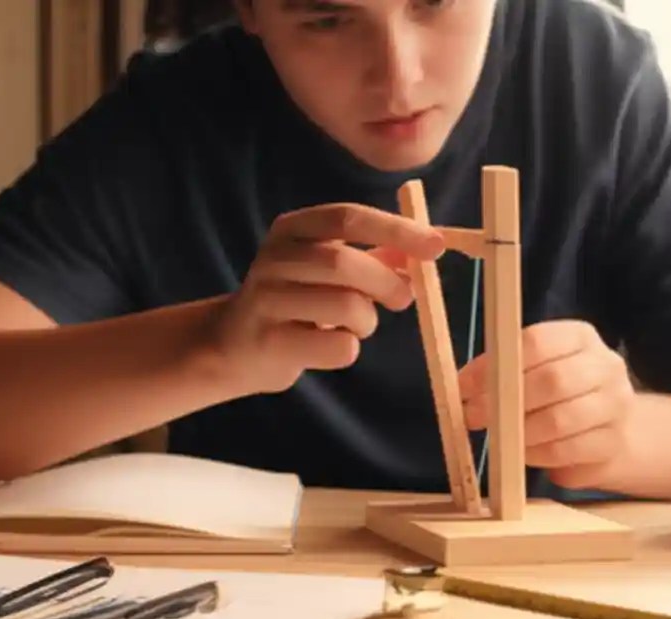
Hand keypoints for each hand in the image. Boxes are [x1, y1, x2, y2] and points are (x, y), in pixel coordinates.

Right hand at [211, 203, 447, 394]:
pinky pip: (335, 347)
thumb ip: (374, 256)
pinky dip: (349, 349)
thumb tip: (426, 248)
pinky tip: (331, 347)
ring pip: (344, 306)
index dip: (396, 229)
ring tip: (359, 326)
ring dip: (367, 321)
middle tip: (405, 299)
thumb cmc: (295, 303)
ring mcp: (265, 301)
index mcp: (291, 229)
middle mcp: (273, 259)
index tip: (437, 245)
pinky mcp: (268, 343)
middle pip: (345, 262)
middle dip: (387, 282)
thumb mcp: (328, 269)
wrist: (233, 346)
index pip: (348, 217)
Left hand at [457, 320, 635, 478]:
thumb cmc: (562, 395)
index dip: (495, 365)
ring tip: (499, 437)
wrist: (618, 431)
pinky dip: (535, 454)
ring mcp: (615, 405)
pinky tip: (522, 452)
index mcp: (581, 337)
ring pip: (559, 420)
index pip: (537, 341)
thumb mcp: (534, 370)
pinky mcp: (612, 443)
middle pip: (553, 380)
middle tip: (473, 416)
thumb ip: (501, 371)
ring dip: (518, 432)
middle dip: (504, 401)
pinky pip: (564, 451)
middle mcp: (605, 366)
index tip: (464, 386)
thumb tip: (462, 385)